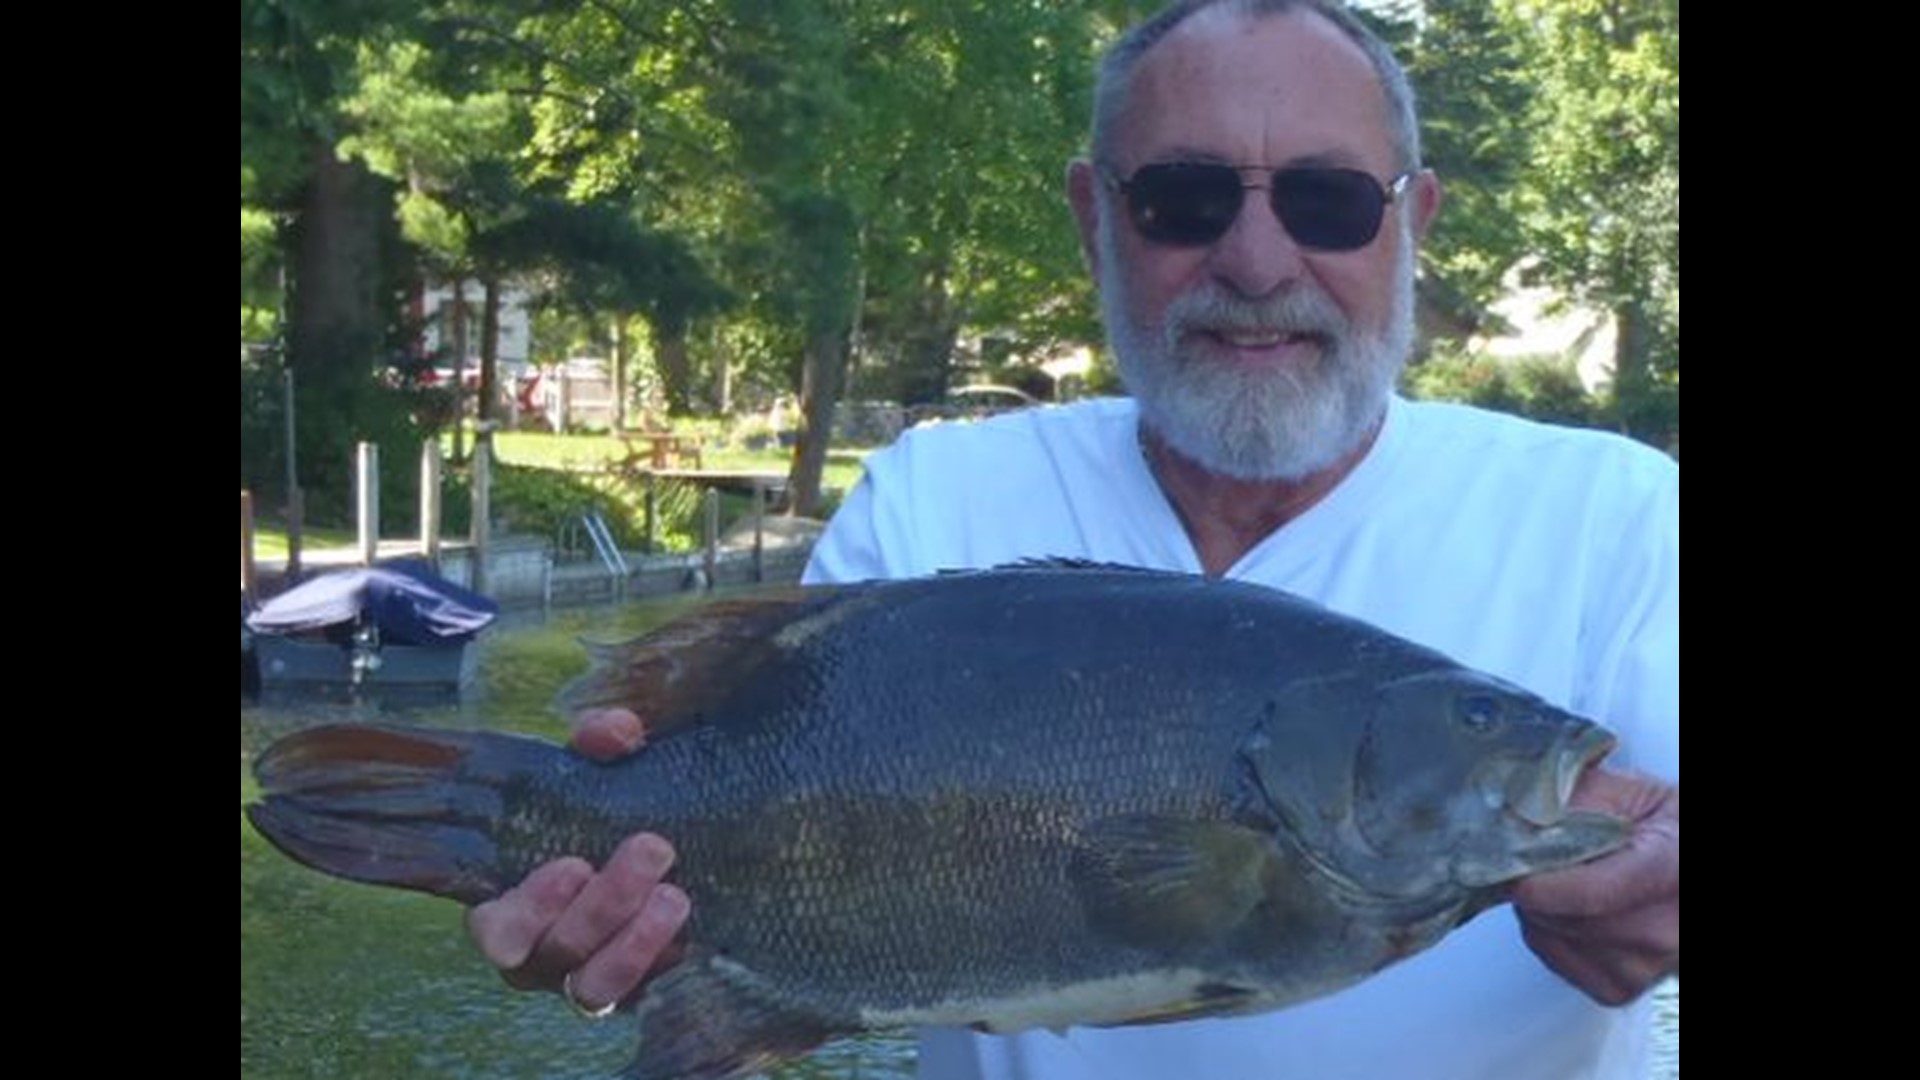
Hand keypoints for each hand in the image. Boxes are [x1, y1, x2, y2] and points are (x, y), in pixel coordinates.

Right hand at [465, 708, 691, 1012]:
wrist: (662, 841)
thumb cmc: (606, 806)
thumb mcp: (599, 766)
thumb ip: (601, 742)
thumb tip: (615, 731)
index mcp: (514, 906)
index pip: (495, 930)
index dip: (523, 911)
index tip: (572, 865)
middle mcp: (542, 954)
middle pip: (558, 950)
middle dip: (604, 903)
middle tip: (653, 847)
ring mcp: (587, 977)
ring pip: (597, 985)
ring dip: (636, 944)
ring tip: (676, 896)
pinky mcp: (636, 991)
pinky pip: (646, 996)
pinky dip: (666, 962)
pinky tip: (694, 928)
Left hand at [1511, 767, 1678, 1005]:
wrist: (1689, 870)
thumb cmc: (1668, 831)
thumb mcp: (1630, 794)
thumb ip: (1578, 797)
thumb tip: (1520, 814)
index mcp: (1674, 869)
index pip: (1596, 894)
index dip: (1545, 885)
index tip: (1515, 872)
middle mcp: (1667, 928)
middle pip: (1568, 919)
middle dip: (1535, 887)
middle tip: (1531, 860)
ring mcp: (1648, 966)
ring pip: (1554, 938)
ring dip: (1539, 908)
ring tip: (1560, 880)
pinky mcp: (1622, 989)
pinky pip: (1556, 959)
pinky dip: (1547, 932)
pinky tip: (1567, 909)